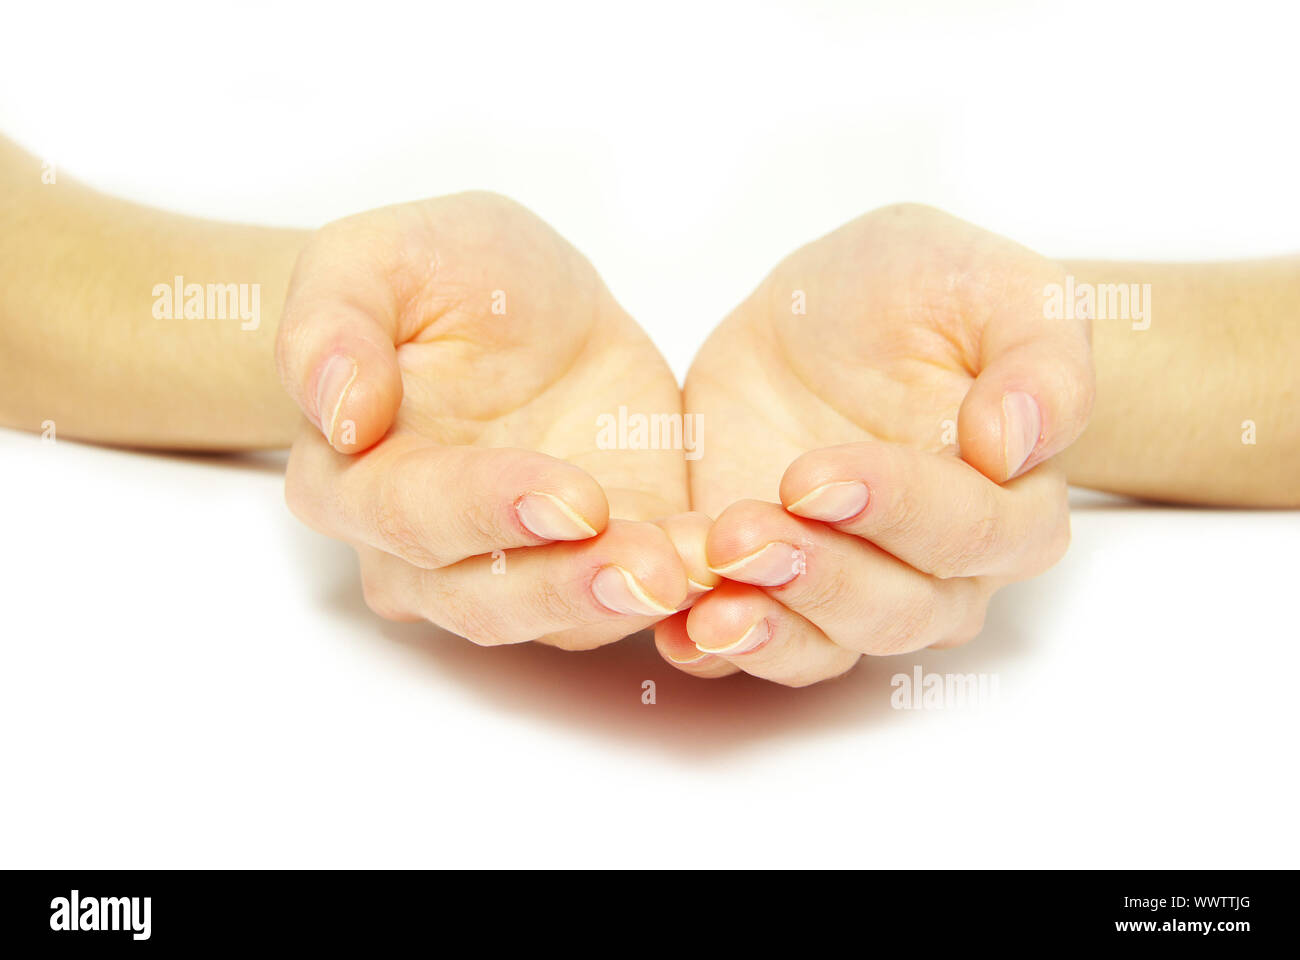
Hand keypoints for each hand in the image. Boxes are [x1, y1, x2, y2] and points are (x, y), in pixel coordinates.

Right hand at [277, 192, 697, 649]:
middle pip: (481, 596)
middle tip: (644, 567)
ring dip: (624, 602)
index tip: (566, 496)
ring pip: (556, 617)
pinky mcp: (597, 564)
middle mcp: (421, 554)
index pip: (406, 516)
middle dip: (566, 584)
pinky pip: (629, 599)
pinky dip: (677, 586)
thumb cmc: (440, 277)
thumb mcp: (378, 259)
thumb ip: (334, 323)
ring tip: (689, 575)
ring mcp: (513, 570)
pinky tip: (725, 564)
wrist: (531, 310)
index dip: (483, 510)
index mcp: (352, 480)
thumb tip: (340, 411)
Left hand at [656, 204, 1093, 683]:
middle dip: (818, 578)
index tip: (815, 475)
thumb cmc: (930, 293)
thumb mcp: (999, 286)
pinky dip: (712, 647)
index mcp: (1011, 505)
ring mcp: (851, 589)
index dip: (897, 510)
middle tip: (744, 532)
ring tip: (706, 604)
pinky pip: (752, 645)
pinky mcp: (771, 589)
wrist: (831, 316)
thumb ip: (1040, 357)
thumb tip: (1018, 441)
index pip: (972, 534)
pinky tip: (672, 629)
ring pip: (825, 646)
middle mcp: (940, 573)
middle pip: (896, 611)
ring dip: (766, 627)